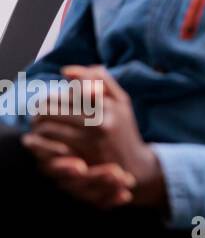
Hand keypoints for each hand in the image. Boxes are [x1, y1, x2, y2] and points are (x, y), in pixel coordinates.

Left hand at [26, 66, 166, 210]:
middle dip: (43, 106)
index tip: (58, 95)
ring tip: (39, 125)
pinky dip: (38, 138)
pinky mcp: (80, 154)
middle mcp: (101, 118)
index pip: (76, 85)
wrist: (133, 166)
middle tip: (39, 112)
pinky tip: (39, 140)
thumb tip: (67, 71)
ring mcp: (90, 137)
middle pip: (56, 101)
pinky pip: (48, 139)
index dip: (61, 88)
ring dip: (38, 121)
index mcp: (111, 103)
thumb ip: (100, 80)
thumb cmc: (122, 130)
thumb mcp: (121, 102)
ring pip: (48, 120)